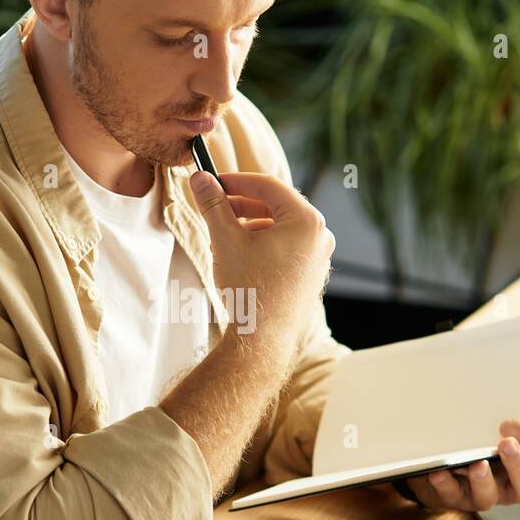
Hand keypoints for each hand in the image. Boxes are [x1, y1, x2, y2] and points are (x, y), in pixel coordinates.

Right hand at [188, 169, 334, 349]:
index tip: (212, 182)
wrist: (262, 339)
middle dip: (241, 205)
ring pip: (280, 228)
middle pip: (276, 206)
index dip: (235, 181)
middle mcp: (320, 237)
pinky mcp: (310, 276)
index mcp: (307, 221)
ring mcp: (318, 258)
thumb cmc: (250, 289)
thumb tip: (200, 179)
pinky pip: (286, 249)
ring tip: (222, 236)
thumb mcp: (225, 239)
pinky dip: (262, 245)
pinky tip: (239, 256)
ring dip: (250, 226)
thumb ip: (213, 204)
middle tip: (214, 206)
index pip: (268, 186)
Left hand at [402, 369, 519, 511]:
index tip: (508, 421)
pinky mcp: (453, 498)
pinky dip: (445, 485)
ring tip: (475, 463)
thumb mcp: (508, 419)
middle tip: (505, 443)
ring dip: (483, 480)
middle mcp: (508, 484)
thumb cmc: (485, 438)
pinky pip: (450, 497)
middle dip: (518, 466)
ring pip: (489, 498)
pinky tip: (439, 472)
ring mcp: (481, 493)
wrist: (445, 456)